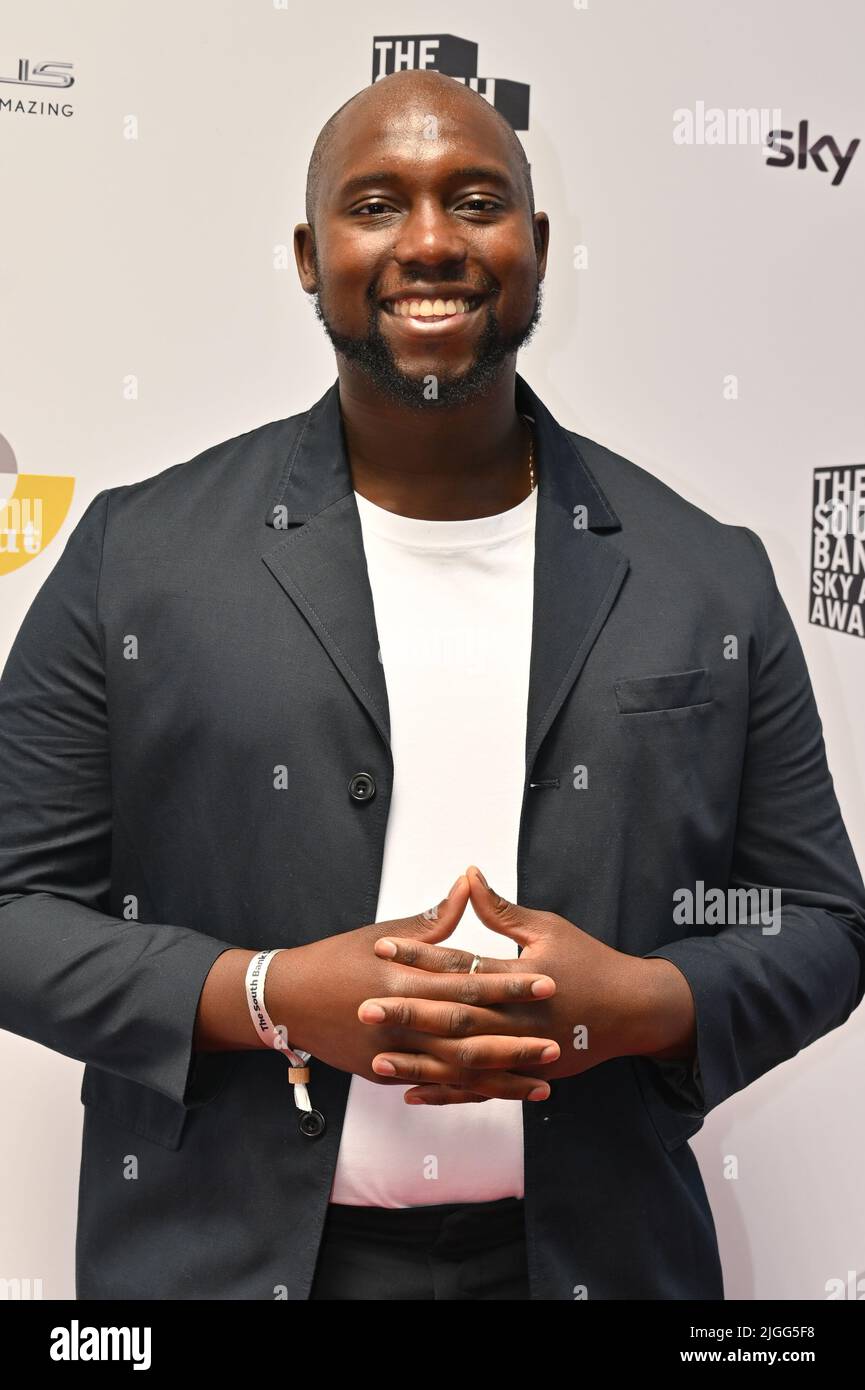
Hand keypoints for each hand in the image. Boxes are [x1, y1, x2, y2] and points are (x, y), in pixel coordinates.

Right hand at [265, 874, 560, 1098]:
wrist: (287, 998)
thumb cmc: (338, 958)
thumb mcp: (383, 934)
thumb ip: (432, 919)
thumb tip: (468, 882)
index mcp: (403, 977)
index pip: (466, 982)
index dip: (508, 984)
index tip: (547, 982)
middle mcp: (399, 1018)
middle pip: (466, 1032)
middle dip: (514, 1038)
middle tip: (557, 1040)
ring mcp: (391, 1052)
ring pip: (455, 1070)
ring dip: (501, 1076)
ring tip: (544, 1082)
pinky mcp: (384, 1073)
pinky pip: (434, 1087)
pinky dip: (468, 1093)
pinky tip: (500, 1096)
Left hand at [364, 864, 695, 1103]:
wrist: (632, 1010)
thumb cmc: (588, 961)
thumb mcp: (548, 928)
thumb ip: (502, 910)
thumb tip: (468, 874)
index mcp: (519, 978)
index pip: (460, 965)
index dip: (419, 956)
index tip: (382, 947)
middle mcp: (517, 1020)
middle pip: (454, 1018)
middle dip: (407, 1015)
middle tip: (364, 1008)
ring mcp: (521, 1053)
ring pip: (461, 1062)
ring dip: (418, 1062)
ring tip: (376, 1061)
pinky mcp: (524, 1074)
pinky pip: (479, 1088)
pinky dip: (445, 1092)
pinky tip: (411, 1092)